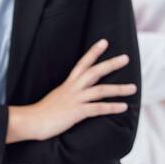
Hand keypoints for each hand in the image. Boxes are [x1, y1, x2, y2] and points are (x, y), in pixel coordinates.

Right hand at [9, 39, 134, 142]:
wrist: (31, 121)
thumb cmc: (41, 113)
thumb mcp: (56, 98)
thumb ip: (67, 94)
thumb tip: (74, 95)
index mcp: (68, 84)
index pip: (82, 63)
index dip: (94, 52)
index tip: (104, 42)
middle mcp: (73, 89)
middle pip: (95, 72)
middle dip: (111, 64)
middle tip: (126, 58)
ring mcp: (75, 100)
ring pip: (101, 90)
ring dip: (119, 89)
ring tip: (133, 88)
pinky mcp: (77, 112)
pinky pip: (98, 108)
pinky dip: (112, 107)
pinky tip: (123, 107)